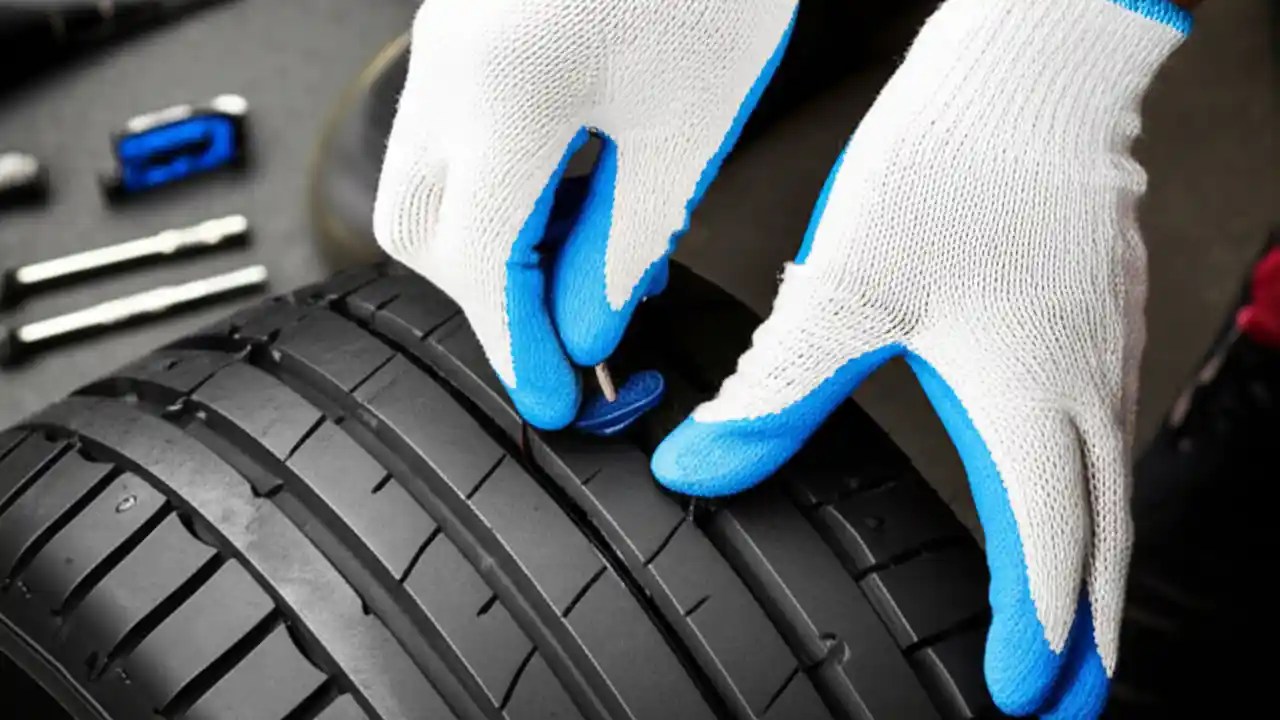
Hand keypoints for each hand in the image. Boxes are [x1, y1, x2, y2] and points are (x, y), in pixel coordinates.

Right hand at [374, 0, 796, 428]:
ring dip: (487, 244)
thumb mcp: (687, 129)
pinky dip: (493, 188)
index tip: (556, 400)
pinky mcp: (464, 31)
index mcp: (505, 99)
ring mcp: (445, 45)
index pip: (482, 267)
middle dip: (486, 299)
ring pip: (424, 184)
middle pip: (421, 234)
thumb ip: (626, 242)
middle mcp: (448, 70)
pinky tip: (563, 195)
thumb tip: (588, 326)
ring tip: (578, 265)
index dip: (518, 350)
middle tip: (562, 331)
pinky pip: (448, 135)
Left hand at [653, 0, 1189, 716]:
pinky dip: (1097, 500)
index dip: (1031, 635)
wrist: (1029, 69)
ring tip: (1078, 629)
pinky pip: (1109, 436)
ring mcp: (1101, 352)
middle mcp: (1082, 389)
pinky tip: (1071, 499)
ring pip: (1115, 494)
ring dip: (1097, 576)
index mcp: (1027, 400)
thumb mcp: (845, 291)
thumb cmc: (950, 165)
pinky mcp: (1099, 316)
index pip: (1043, 554)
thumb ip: (774, 393)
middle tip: (1074, 707)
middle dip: (1089, 639)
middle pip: (1105, 547)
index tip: (1018, 699)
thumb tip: (698, 467)